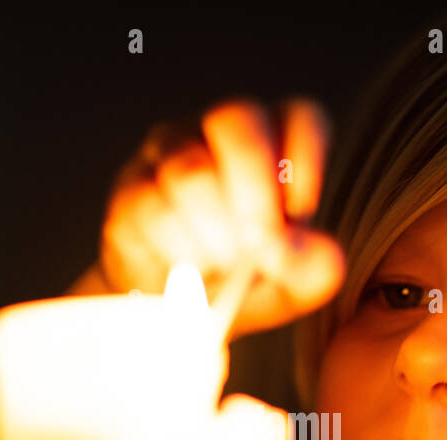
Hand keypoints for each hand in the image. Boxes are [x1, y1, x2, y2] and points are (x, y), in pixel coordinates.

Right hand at [98, 97, 344, 338]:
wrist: (181, 314)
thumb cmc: (247, 284)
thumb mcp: (293, 286)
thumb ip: (315, 269)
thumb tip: (310, 253)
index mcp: (278, 142)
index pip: (300, 117)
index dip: (305, 158)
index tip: (301, 213)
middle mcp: (222, 132)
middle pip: (236, 120)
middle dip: (253, 192)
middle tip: (259, 248)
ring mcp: (170, 152)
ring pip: (191, 169)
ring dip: (215, 234)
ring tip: (222, 268)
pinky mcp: (131, 187)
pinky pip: (153, 208)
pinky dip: (178, 251)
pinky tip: (188, 271)